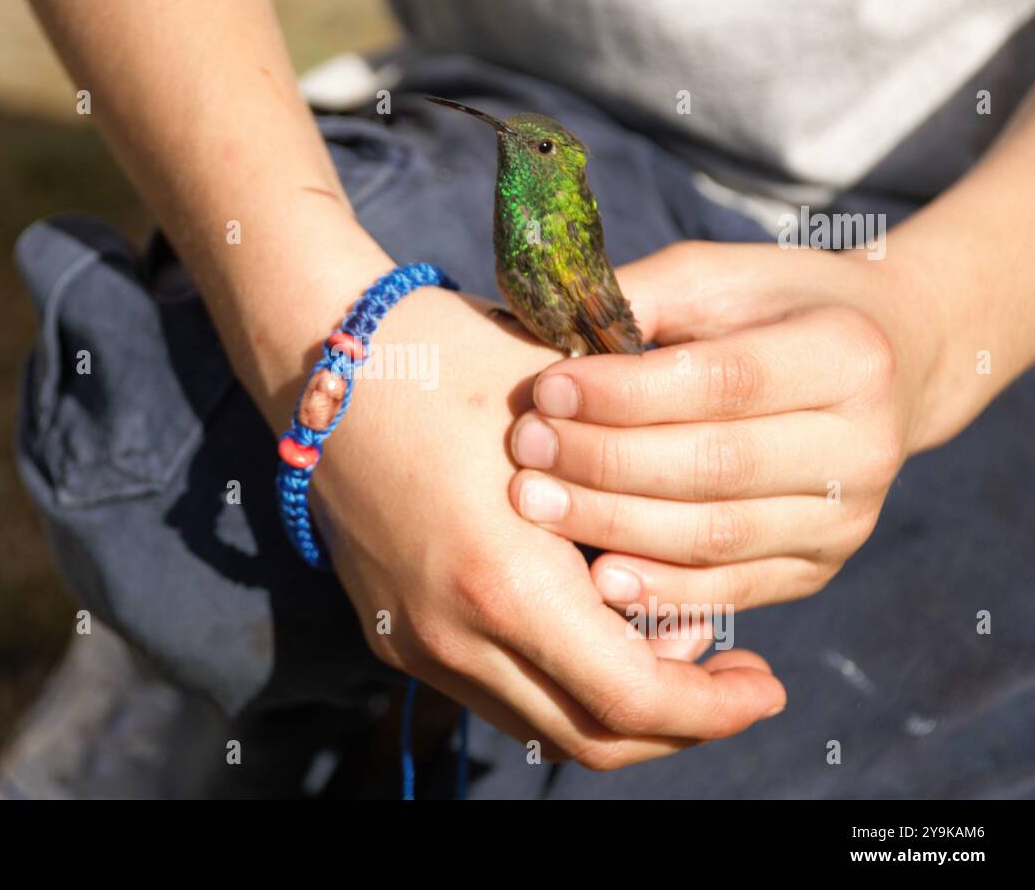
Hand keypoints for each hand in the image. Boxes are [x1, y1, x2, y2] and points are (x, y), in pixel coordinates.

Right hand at [311, 284, 785, 767]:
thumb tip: (693, 596)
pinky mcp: (394, 631)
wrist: (326, 358)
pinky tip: (591, 620)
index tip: (769, 684)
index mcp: (503, 582)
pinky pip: (495, 689)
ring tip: (668, 640)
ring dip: (616, 703)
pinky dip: (557, 678)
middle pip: (592, 736)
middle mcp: (452, 634)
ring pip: (541, 722)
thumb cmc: (456, 364)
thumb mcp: (567, 416)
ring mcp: (414, 640)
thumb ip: (636, 512)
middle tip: (732, 678)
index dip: (715, 708)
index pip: (633, 696)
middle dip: (678, 723)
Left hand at [508, 240, 942, 612]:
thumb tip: (543, 333)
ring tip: (534, 502)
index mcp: (846, 355)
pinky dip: (659, 587)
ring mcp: (845, 519)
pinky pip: (729, 589)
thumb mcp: (719, 277)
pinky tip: (596, 574)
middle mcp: (861, 446)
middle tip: (526, 449)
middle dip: (606, 462)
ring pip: (715, 535)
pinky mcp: (816, 568)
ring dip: (613, 524)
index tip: (547, 388)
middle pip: (715, 466)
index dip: (626, 394)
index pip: (722, 383)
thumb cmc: (774, 311)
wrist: (886, 367)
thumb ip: (641, 299)